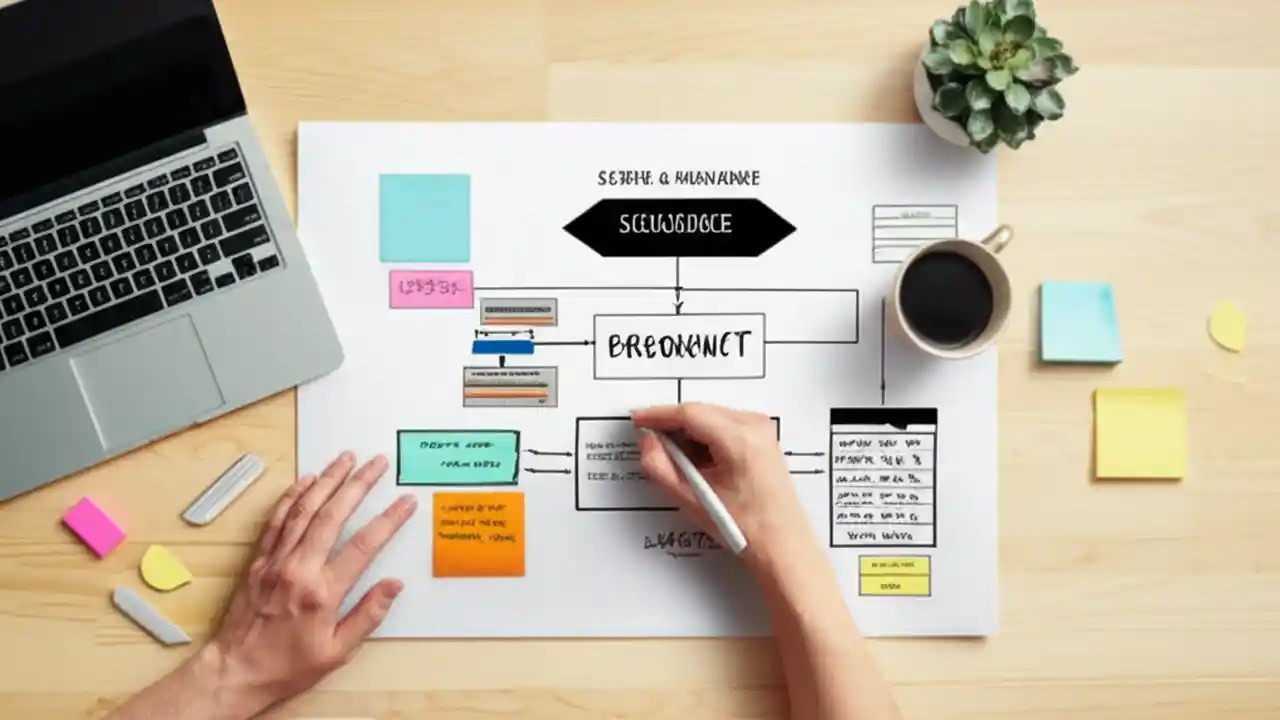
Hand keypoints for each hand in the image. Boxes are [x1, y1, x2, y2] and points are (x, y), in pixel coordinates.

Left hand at [202, 452, 416, 714]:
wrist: (235, 670)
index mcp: (322, 593)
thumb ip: (368, 615)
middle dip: (358, 485)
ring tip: (346, 459)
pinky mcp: (258, 560)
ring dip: (327, 481)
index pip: (364, 546)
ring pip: (304, 510)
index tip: (405, 503)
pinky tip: (307, 481)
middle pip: (333, 515)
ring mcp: (275, 561)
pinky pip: (277, 520)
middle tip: (376, 463)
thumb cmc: (287, 665)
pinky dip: (292, 496)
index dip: (388, 520)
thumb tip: (393, 585)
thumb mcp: (337, 652)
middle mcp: (298, 569)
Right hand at [632, 404, 818, 574]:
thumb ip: (659, 465)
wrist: (780, 543)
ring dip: (690, 434)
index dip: (658, 414)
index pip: (689, 413)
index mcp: (739, 440)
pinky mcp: (762, 436)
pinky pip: (724, 424)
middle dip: (673, 426)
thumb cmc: (746, 528)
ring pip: (710, 417)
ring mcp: (762, 429)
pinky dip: (706, 438)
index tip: (639, 419)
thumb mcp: (691, 499)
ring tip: (685, 466)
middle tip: (655, 447)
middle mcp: (754, 427)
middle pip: (700, 411)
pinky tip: (702, 465)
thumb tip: (647, 440)